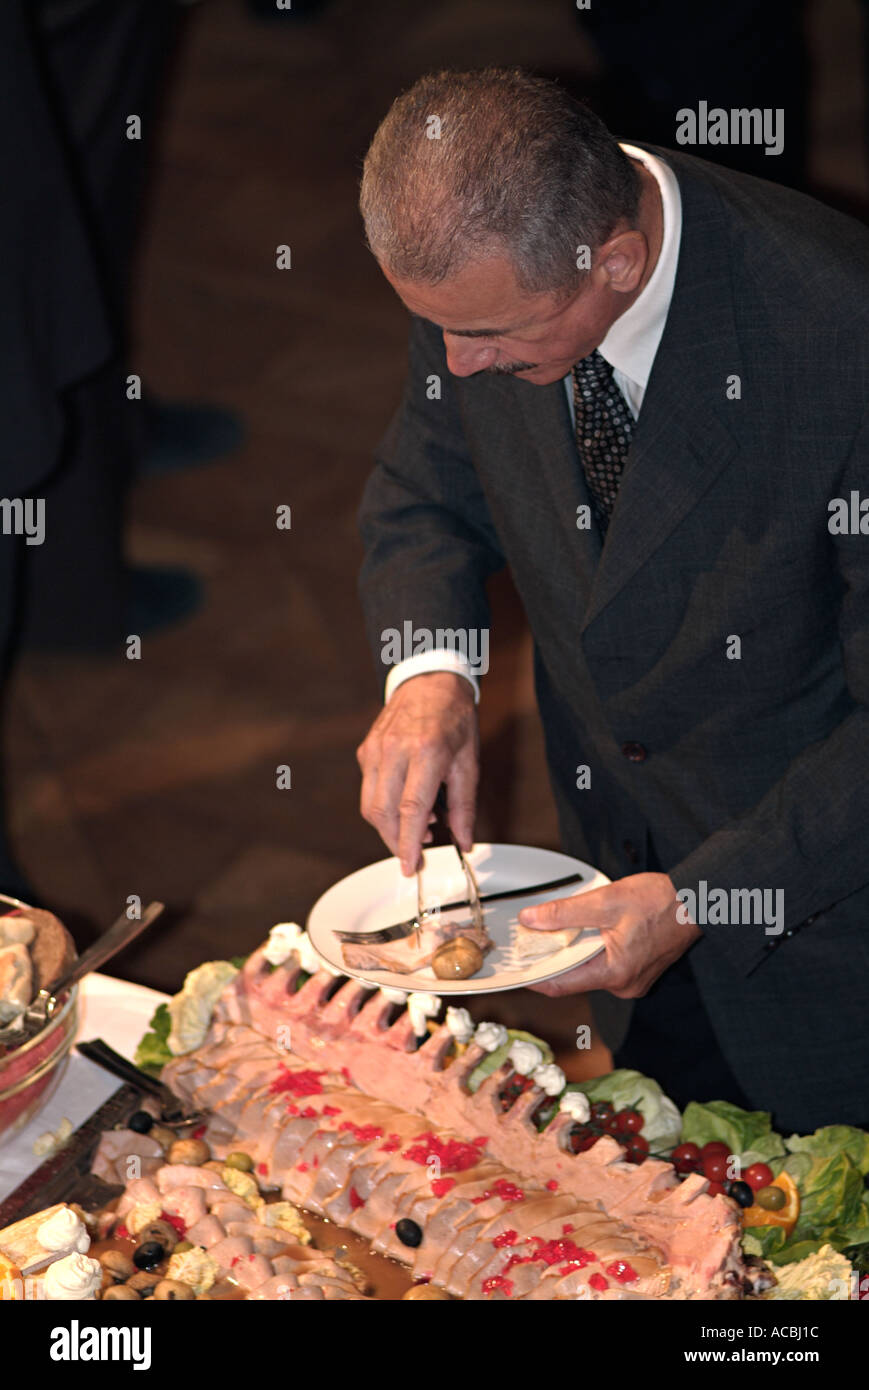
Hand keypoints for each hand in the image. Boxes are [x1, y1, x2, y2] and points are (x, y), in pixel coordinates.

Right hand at [357, 671, 477, 874]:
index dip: (408, 843)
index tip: (410, 865)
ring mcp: (376, 749)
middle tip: (417, 852)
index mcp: (426, 752)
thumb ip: (464, 806)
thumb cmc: (453, 719)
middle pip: (384, 813)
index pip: (411, 810)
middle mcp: (395, 750)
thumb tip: (464, 841)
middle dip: (396, 841)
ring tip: (416, 828)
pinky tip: (406, 804)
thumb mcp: (468, 762)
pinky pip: (368, 790)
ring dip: (389, 827)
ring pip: (370, 806)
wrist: (430, 681)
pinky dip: (383, 807)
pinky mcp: (366, 750)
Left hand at [521, 873, 700, 997]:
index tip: (513, 966)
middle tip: (529, 939)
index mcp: (614, 973)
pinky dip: (591, 951)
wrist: (698, 900)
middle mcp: (623, 985)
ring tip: (556, 930)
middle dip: (553, 959)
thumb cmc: (658, 900)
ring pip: (590, 970)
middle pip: (574, 978)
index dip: (533, 976)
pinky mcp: (639, 971)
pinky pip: (605, 966)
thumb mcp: (606, 901)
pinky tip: (586, 931)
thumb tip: (530, 920)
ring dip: (573, 952)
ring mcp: (632, 980)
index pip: (560, 984)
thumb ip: (565, 913)